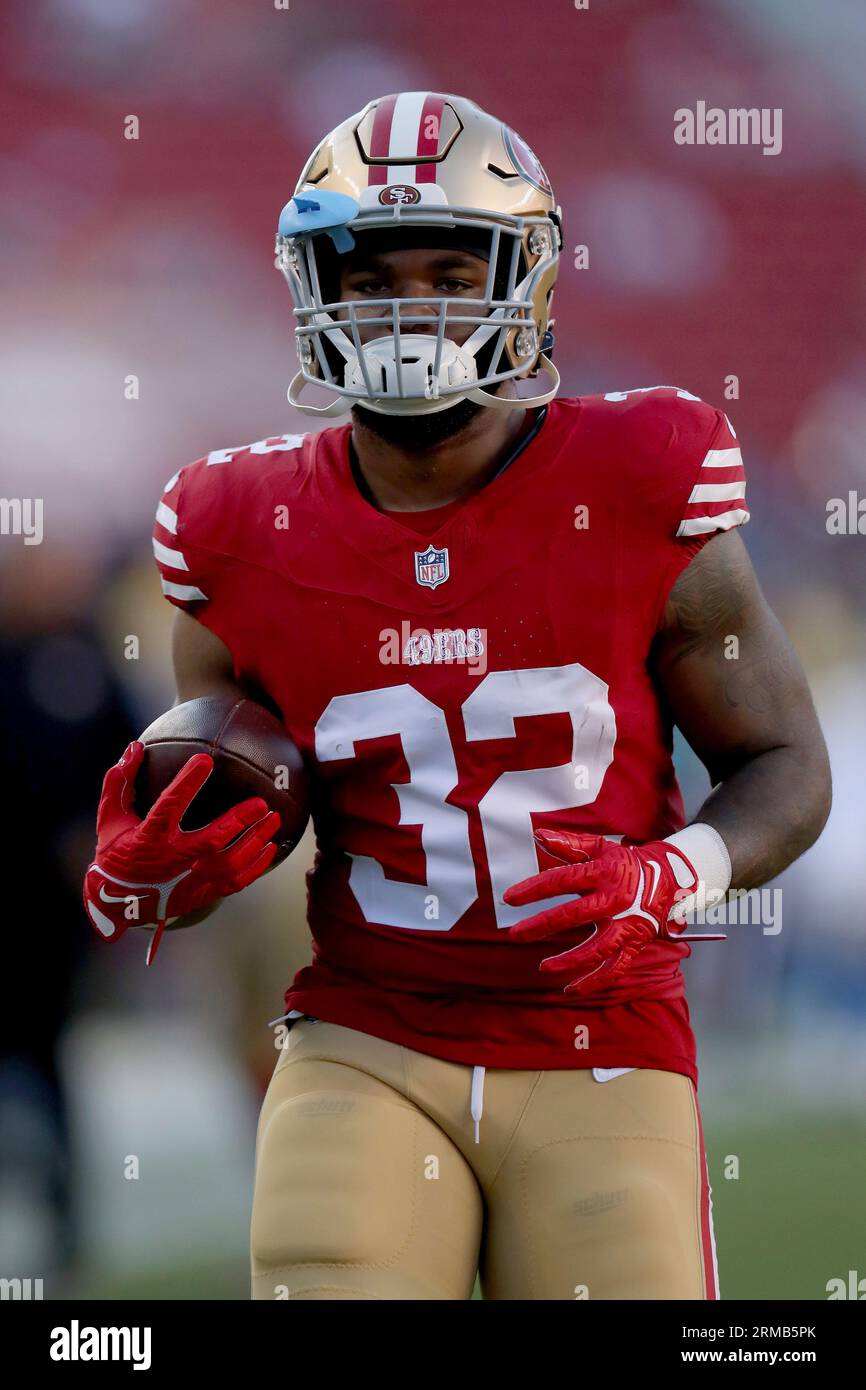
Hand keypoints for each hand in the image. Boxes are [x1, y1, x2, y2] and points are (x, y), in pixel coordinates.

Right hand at [83, 741, 279, 963]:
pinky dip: (256, 866)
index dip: (187, 783)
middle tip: (261, 802)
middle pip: (212, 839)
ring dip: (255, 840)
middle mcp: (172, 861)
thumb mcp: (110, 819)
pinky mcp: (201, 895)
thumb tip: (134, 748)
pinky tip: (270, 848)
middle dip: (240, 820)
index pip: (169, 806)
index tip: (205, 761)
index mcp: (149, 838)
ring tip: (273, 819)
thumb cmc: (116, 854)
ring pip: (231, 863)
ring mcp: (189, 881)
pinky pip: (236, 883)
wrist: (118, 903)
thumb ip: (119, 782)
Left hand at [503, 829, 722, 994]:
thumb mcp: (600, 848)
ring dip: (568, 960)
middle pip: (572, 915)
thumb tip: (538, 835)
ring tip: (543, 967)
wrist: (668, 880)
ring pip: (596, 948)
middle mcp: (613, 900)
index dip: (533, 889)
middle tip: (515, 935)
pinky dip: (594, 982)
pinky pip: (614, 968)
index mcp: (602, 873)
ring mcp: (625, 925)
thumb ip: (569, 844)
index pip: (561, 880)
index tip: (509, 899)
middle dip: (541, 926)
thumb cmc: (624, 863)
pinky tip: (570, 990)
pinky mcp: (633, 943)